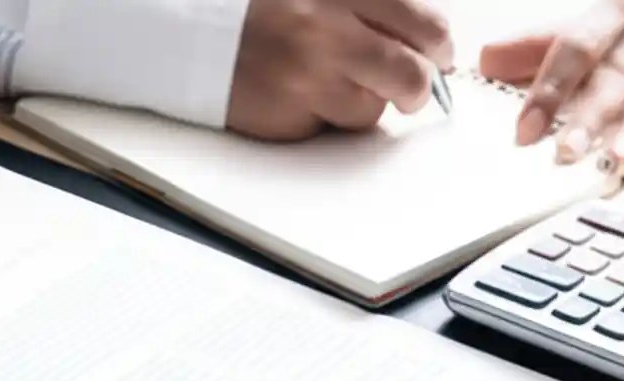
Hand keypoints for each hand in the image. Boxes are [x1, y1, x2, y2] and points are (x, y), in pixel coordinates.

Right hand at [227, 0, 453, 139]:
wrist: (185, 25)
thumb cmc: (255, 5)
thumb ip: (368, 4)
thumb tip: (426, 37)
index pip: (424, 24)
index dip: (437, 46)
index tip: (437, 53)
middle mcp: (328, 28)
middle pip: (411, 75)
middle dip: (419, 87)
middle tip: (414, 87)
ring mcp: (306, 75)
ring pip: (372, 109)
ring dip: (365, 101)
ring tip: (335, 82)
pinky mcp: (286, 114)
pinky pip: (329, 125)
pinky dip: (324, 113)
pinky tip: (300, 91)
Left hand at [480, 0, 623, 163]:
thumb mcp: (592, 25)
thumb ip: (537, 48)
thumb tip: (486, 63)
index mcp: (611, 15)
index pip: (573, 52)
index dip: (548, 92)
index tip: (525, 132)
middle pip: (616, 76)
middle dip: (590, 116)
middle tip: (565, 153)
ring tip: (615, 155)